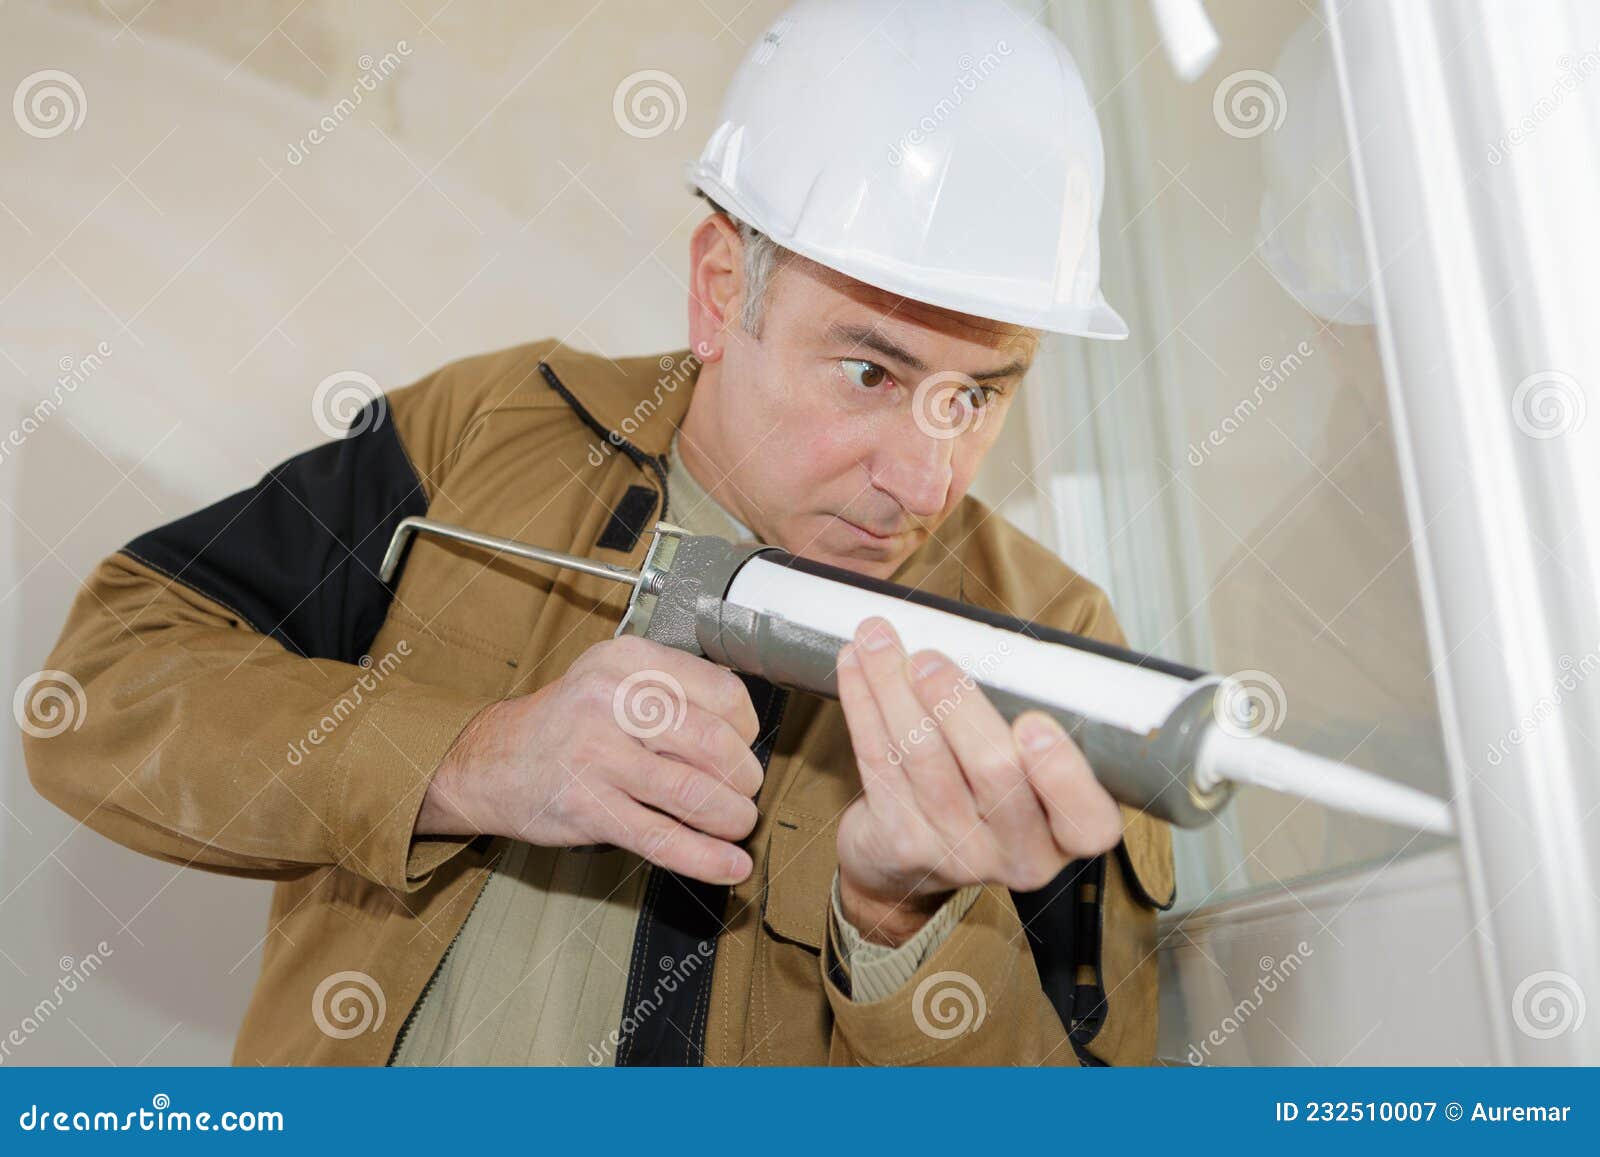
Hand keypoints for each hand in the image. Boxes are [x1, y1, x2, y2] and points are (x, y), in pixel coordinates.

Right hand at [417, 633, 762, 884]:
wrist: (491, 760)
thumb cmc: (567, 722)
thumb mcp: (614, 679)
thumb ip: (672, 695)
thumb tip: (744, 738)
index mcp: (628, 661)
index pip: (720, 692)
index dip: (747, 728)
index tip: (745, 746)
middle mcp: (611, 699)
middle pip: (714, 743)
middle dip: (744, 777)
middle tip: (745, 791)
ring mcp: (596, 754)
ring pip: (693, 792)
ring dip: (732, 817)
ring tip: (738, 824)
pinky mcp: (587, 807)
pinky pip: (661, 838)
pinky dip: (705, 858)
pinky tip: (728, 866)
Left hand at [834, 617, 1122, 945]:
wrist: (912, 862)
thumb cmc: (987, 792)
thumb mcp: (1029, 773)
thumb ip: (1029, 727)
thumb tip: (997, 643)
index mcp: (1067, 833)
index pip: (1087, 819)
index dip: (1062, 774)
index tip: (1033, 722)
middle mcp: (1020, 853)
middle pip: (994, 774)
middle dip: (957, 705)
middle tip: (928, 659)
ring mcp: (959, 853)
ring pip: (925, 760)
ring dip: (895, 690)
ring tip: (878, 641)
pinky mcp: (903, 843)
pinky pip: (879, 762)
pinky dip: (864, 704)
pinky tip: (853, 665)